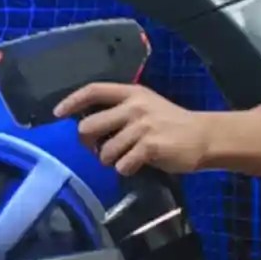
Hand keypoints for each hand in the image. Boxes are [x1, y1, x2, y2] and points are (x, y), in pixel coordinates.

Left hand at [53, 81, 211, 175]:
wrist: (203, 136)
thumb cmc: (169, 123)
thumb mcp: (145, 106)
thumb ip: (119, 111)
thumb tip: (87, 127)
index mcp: (131, 93)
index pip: (93, 90)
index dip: (72, 101)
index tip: (57, 113)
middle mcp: (134, 106)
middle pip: (89, 125)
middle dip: (89, 143)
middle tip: (98, 150)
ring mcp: (142, 126)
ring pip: (105, 151)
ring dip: (111, 160)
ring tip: (125, 158)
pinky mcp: (150, 147)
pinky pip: (122, 164)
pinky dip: (126, 169)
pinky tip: (137, 165)